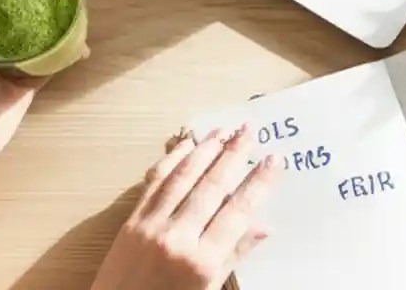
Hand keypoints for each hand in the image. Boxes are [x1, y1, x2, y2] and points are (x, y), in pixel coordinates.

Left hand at [92, 126, 281, 289]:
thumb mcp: (208, 289)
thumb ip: (234, 256)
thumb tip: (264, 227)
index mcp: (202, 262)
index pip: (238, 211)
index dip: (258, 182)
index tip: (274, 160)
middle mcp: (178, 239)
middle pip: (212, 187)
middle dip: (233, 155)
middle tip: (249, 131)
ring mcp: (152, 226)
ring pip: (183, 178)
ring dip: (205, 150)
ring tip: (223, 130)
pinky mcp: (132, 221)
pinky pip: (155, 183)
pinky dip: (171, 160)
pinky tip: (185, 145)